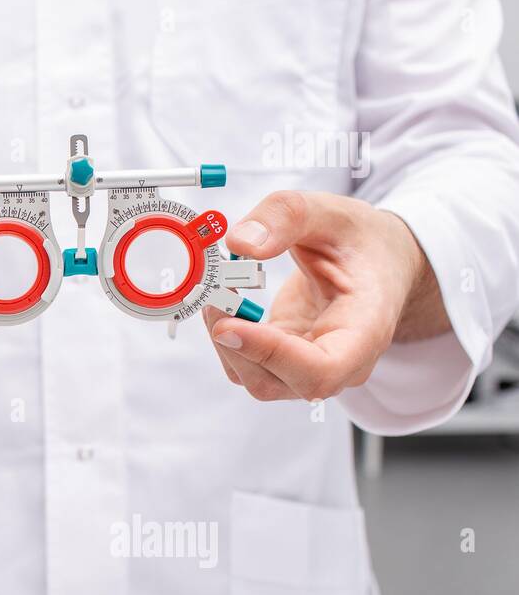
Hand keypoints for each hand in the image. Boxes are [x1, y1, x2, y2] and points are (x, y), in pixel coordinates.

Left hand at [203, 190, 448, 401]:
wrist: (379, 259)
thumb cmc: (364, 242)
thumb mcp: (332, 212)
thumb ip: (287, 216)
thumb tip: (241, 243)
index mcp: (365, 330)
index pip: (321, 369)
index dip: (271, 355)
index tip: (229, 325)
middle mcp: (341, 361)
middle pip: (278, 383)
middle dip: (234, 344)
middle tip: (215, 296)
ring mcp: (311, 366)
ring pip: (256, 379)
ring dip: (225, 341)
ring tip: (218, 293)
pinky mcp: (286, 360)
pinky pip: (247, 364)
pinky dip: (226, 337)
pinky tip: (224, 303)